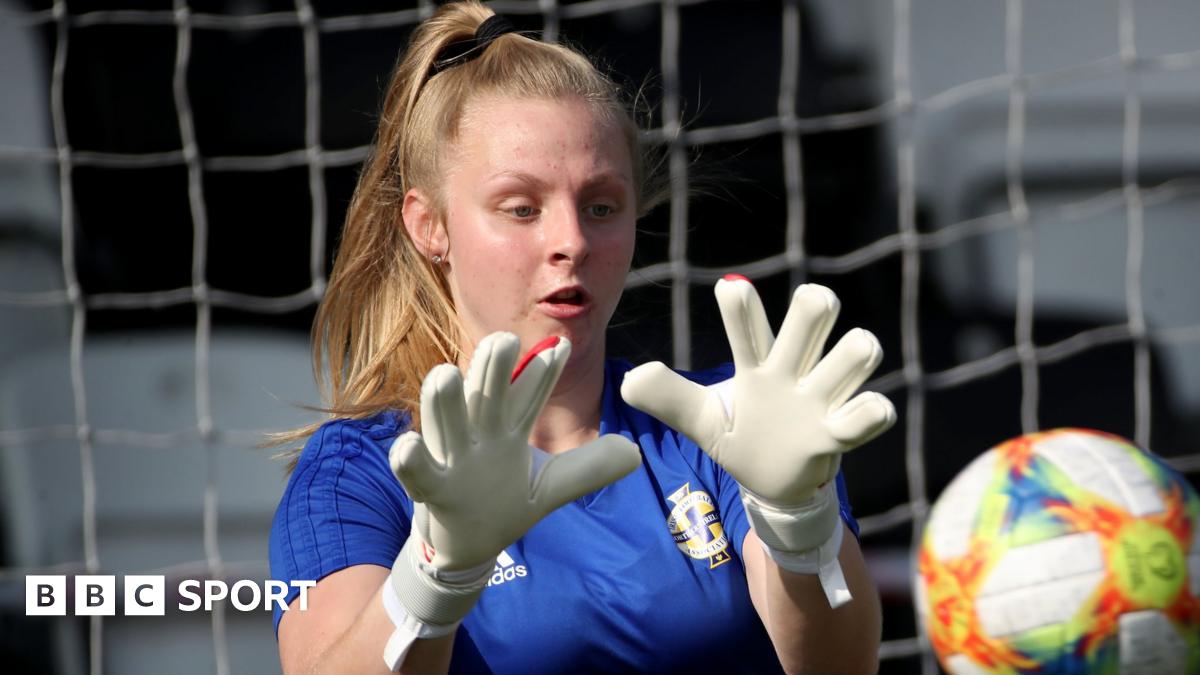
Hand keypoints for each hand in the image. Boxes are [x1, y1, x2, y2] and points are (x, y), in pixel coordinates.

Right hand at [391, 332, 640, 570]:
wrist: (464, 545)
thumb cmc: (504, 504)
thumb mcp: (550, 486)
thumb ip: (588, 468)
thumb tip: (636, 453)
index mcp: (506, 429)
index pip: (528, 395)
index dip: (543, 373)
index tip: (562, 347)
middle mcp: (477, 435)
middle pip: (485, 396)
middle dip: (492, 368)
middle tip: (503, 339)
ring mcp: (451, 458)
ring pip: (445, 422)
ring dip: (446, 401)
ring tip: (446, 373)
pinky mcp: (430, 489)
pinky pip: (417, 472)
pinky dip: (409, 461)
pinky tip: (406, 445)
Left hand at [621, 276, 893, 505]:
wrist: (774, 485)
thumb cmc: (741, 437)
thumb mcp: (701, 420)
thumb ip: (669, 397)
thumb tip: (629, 379)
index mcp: (758, 364)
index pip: (749, 323)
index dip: (741, 305)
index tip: (729, 288)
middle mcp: (794, 370)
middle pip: (814, 315)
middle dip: (814, 304)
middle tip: (813, 303)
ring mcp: (822, 399)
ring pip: (856, 354)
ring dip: (854, 353)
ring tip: (847, 360)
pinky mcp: (839, 433)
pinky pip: (869, 413)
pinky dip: (871, 411)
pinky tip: (862, 412)